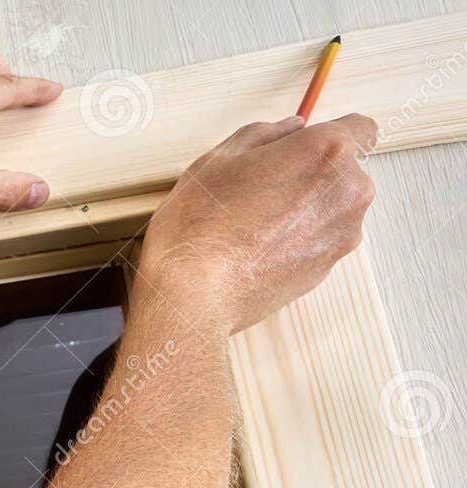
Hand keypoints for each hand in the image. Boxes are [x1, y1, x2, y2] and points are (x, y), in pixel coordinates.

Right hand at [138, 114, 377, 333]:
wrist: (193, 294)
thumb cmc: (201, 227)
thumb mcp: (220, 159)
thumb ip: (264, 134)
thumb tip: (288, 129)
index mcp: (328, 152)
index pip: (361, 127)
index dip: (329, 133)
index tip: (307, 144)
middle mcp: (348, 192)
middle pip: (344, 171)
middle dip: (311, 174)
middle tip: (263, 187)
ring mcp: (343, 234)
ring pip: (331, 209)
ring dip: (305, 209)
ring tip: (256, 222)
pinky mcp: (328, 267)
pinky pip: (319, 240)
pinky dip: (297, 239)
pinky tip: (257, 247)